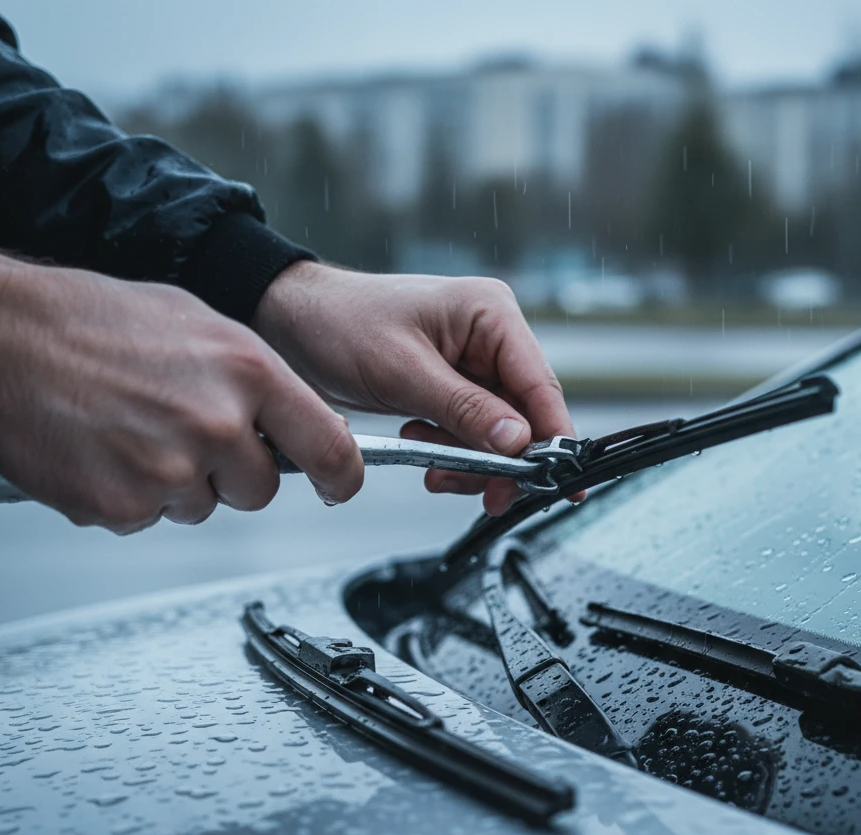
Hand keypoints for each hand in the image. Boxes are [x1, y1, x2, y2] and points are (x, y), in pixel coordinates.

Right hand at [0, 255, 361, 532]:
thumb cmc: (94, 321)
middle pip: (261, 490)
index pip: (330, 448)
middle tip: (186, 433)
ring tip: (135, 430)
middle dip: (233, 473)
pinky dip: (132, 494)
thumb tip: (299, 422)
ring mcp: (170, 470)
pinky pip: (150, 516)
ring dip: (178, 482)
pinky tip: (107, 449)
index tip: (336, 484)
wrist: (4, 335)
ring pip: (203, 506)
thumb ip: (258, 381)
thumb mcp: (203, 326)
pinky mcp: (123, 505)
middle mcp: (217, 424)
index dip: (340, 476)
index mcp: (248, 372)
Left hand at [252, 262, 578, 515]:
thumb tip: (518, 441)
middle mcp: (491, 338)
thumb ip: (465, 409)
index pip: (540, 384)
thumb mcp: (404, 371)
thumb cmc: (342, 322)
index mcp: (491, 315)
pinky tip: (422, 446)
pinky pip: (471, 432)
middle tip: (485, 492)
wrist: (296, 323)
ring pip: (498, 433)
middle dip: (501, 458)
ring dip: (470, 459)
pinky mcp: (454, 387)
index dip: (553, 436)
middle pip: (524, 416)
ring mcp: (473, 364)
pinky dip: (452, 452)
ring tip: (431, 460)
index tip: (564, 479)